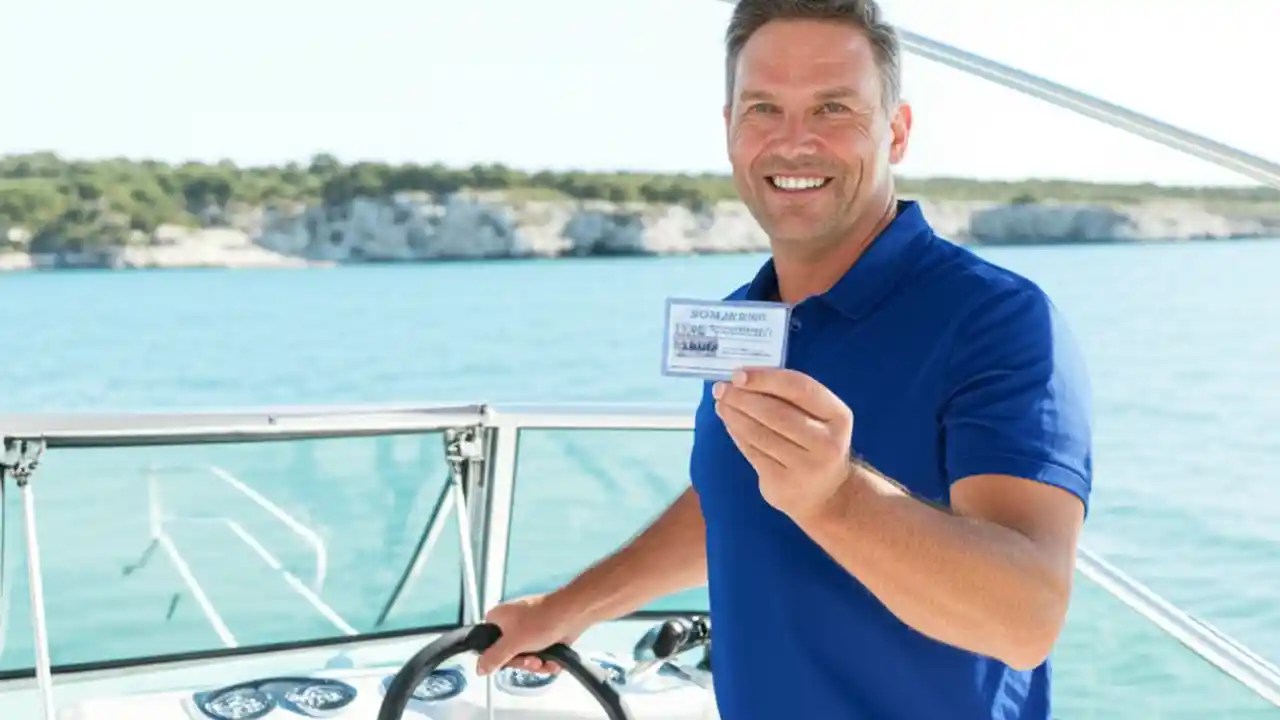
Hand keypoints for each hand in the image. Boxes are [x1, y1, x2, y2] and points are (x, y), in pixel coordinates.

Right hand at [475, 593, 587, 676]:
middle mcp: (512, 622)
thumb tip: (479, 669)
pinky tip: (553, 659)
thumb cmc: (540, 622)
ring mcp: (529, 628)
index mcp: (498, 617)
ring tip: (544, 659)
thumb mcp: (512, 643)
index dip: (496, 656)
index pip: (486, 642)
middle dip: (521, 662)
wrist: (572, 614)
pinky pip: (539, 653)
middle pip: (508, 653)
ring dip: (536, 663)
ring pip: (526, 656)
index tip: (506, 660)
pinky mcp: (544, 634)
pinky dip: (547, 659)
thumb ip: (494, 658)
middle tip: (531, 660)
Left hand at [713, 368, 854, 519]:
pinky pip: (753, 452)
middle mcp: (826, 443)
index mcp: (838, 416)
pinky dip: (737, 434)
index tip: (738, 374)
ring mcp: (805, 467)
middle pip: (776, 413)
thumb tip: (742, 378)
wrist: (827, 494)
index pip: (799, 389)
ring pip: (760, 434)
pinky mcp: (783, 483)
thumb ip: (789, 396)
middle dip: (743, 397)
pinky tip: (730, 423)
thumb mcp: (818, 417)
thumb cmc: (815, 442)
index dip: (766, 378)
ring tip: (721, 404)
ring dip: (735, 415)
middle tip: (720, 389)